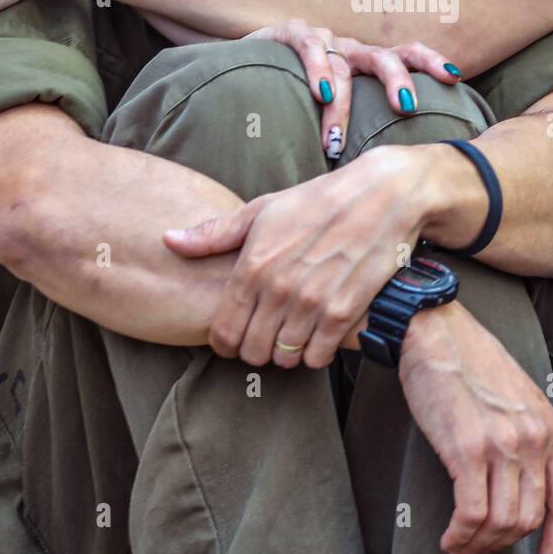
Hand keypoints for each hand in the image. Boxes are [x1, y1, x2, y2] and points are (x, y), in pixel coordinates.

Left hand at [164, 145, 444, 367]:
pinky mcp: (344, 312)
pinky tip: (319, 333)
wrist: (382, 195)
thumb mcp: (263, 209)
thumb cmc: (319, 199)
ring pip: (284, 358)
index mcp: (253, 265)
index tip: (237, 334)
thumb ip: (214, 233)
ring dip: (286, 352)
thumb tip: (169, 240)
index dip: (226, 342)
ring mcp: (312, 303)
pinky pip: (318, 357)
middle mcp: (278, 289)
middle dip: (255, 348)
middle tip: (267, 334)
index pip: (223, 333)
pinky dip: (316, 352)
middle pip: (252, 352)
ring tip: (293, 333)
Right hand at [243, 19, 460, 157]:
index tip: (455, 78)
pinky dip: (316, 68)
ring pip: (344, 62)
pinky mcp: (288, 33)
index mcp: (367, 64)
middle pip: (384, 57)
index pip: (407, 54)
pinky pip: (308, 45)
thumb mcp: (335, 116)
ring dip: (342, 102)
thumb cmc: (295, 103)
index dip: (432, 61)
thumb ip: (362, 131)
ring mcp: (321, 40)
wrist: (239, 74)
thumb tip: (397, 174)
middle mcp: (350, 49)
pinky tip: (320, 94)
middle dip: (397, 80)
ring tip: (337, 139)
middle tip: (406, 107)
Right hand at [398, 303, 552, 553]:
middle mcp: (533, 440)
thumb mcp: (518, 399)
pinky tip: (449, 538)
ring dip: (479, 545)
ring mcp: (503, 445)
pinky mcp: (467, 449)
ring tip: (460, 547)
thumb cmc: (470, 361)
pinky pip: (472, 514)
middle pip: (531, 520)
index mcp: (550, 429)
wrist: (436, 331)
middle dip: (504, 545)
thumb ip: (529, 438)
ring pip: (503, 523)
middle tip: (480, 549)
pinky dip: (460, 535)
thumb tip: (521, 486)